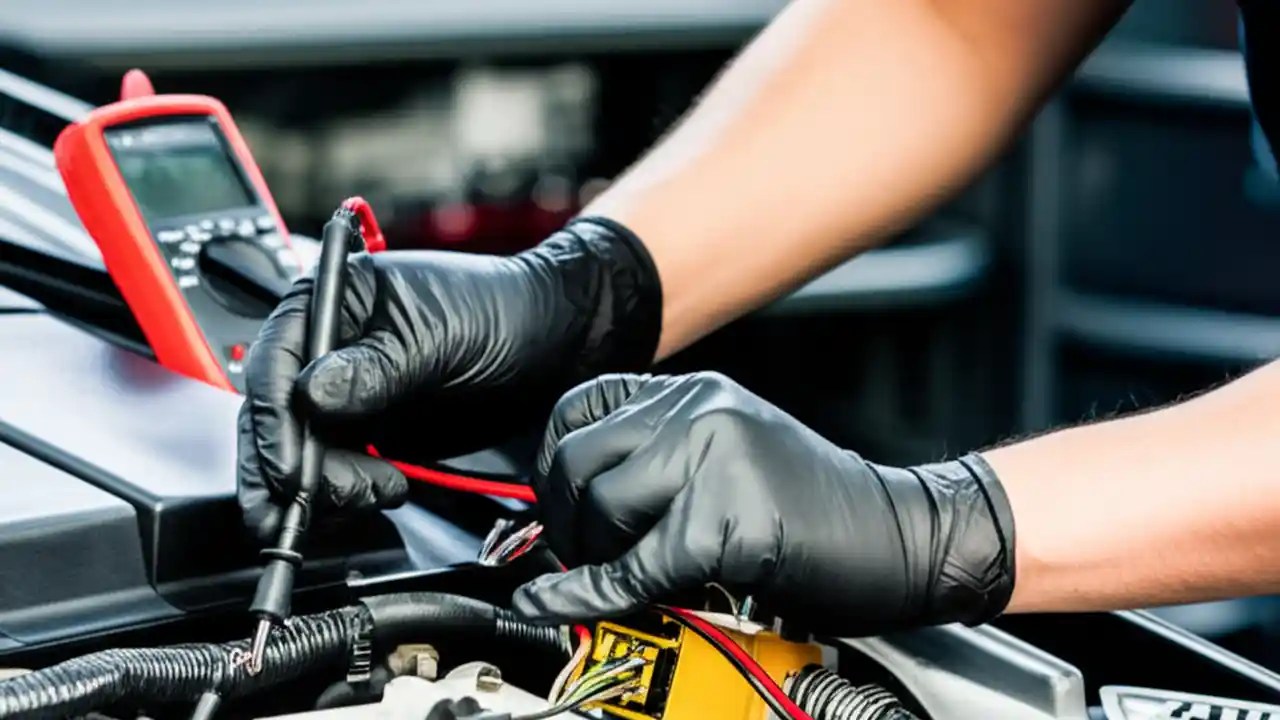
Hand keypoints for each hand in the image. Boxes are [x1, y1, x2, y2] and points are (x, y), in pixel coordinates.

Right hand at [237, 218, 661, 541]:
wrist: (554, 345)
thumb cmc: (501, 311)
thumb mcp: (437, 335)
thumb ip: (373, 368)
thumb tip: (310, 395)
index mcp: (326, 302)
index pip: (273, 366)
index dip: (273, 424)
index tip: (290, 471)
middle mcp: (324, 348)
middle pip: (274, 418)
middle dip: (286, 468)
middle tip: (304, 509)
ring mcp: (344, 394)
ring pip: (298, 453)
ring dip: (322, 487)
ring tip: (376, 490)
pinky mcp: (368, 432)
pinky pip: (334, 471)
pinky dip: (346, 492)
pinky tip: (382, 491)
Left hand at [511, 372, 1015, 636]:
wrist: (899, 536)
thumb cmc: (818, 507)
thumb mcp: (731, 452)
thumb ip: (660, 457)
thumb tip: (576, 496)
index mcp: (696, 392)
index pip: (580, 407)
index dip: (551, 460)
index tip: (551, 498)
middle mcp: (699, 413)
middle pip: (576, 461)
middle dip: (560, 519)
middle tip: (574, 552)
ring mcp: (713, 463)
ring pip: (598, 512)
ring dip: (587, 558)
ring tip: (612, 576)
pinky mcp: (724, 524)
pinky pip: (630, 569)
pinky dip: (584, 596)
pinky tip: (558, 603)